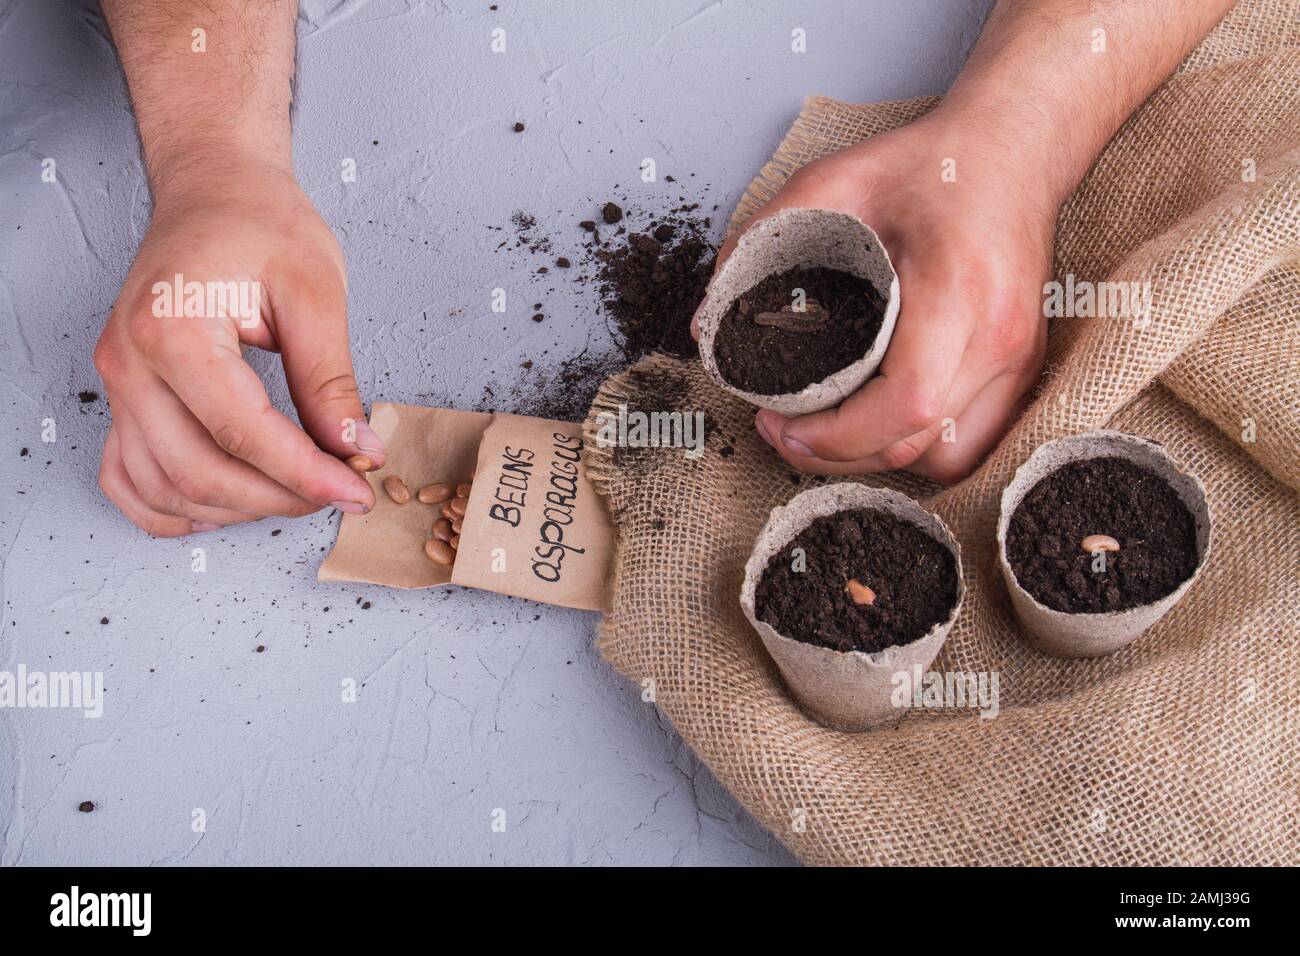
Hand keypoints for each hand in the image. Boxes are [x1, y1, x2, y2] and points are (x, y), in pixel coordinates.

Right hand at [94, 167, 384, 535]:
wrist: (215, 191)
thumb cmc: (260, 223)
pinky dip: (175, 506)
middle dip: (278, 497)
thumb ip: (331, 379)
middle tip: (338, 489)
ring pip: (164, 487)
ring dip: (235, 509)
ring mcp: (117, 382)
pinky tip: (227, 503)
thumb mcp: (316, 292)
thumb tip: (354, 448)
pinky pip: (129, 478)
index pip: (243, 433)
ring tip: (296, 491)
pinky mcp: (122, 394)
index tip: (356, 489)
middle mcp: (129, 362)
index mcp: (173, 329)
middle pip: (198, 472)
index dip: (306, 474)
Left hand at [696, 113, 1050, 482]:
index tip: (781, 423)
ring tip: (828, 431)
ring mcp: (1019, 359)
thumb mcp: (830, 183)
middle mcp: (999, 337)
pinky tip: (877, 425)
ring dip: (880, 459)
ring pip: (949, 458)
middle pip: (919, 444)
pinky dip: (919, 449)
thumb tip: (707, 324)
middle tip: (783, 429)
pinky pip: (973, 443)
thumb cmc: (929, 167)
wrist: (1012, 152)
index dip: (837, 436)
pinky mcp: (1023, 370)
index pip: (907, 403)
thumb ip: (759, 244)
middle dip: (839, 454)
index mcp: (958, 290)